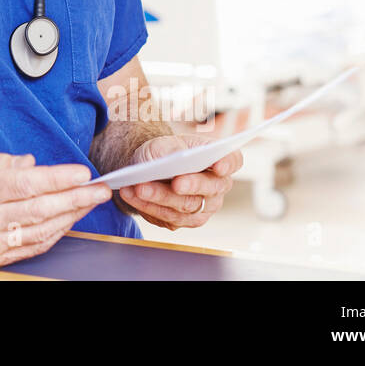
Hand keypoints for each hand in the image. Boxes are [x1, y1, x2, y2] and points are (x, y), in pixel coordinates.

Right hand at [0, 142, 112, 267]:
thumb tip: (30, 164)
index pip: (26, 184)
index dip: (58, 179)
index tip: (82, 173)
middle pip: (40, 210)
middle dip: (75, 199)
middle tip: (100, 189)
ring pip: (39, 232)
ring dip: (70, 218)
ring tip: (89, 203)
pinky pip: (29, 248)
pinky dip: (52, 235)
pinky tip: (66, 223)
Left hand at [116, 134, 241, 230]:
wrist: (146, 169)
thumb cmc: (162, 153)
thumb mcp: (163, 144)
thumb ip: (172, 149)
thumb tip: (178, 157)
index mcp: (217, 160)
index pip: (233, 161)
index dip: (228, 163)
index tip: (218, 164)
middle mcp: (216, 187)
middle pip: (210, 189)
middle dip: (191, 185)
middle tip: (176, 183)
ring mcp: (202, 208)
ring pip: (185, 207)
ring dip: (160, 197)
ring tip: (139, 187)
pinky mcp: (183, 221)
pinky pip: (167, 218)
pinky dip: (146, 206)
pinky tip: (131, 194)